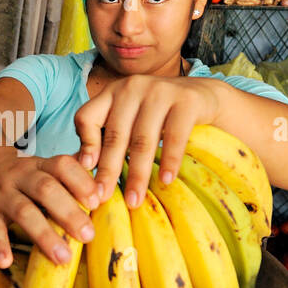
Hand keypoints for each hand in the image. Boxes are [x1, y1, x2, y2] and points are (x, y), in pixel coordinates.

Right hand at [0, 151, 99, 267]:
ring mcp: (2, 194)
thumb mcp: (45, 164)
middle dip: (69, 213)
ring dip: (44, 235)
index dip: (80, 182)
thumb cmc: (24, 172)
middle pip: (46, 189)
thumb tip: (107, 182)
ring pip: (23, 211)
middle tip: (88, 235)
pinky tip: (6, 262)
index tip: (97, 201)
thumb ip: (73, 171)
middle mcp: (21, 176)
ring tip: (62, 257)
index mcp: (40, 164)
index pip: (62, 165)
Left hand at [74, 75, 218, 207]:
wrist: (206, 96)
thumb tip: (81, 170)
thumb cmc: (163, 115)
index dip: (84, 145)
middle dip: (108, 170)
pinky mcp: (186, 100)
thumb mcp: (131, 120)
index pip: (87, 116)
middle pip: (114, 134)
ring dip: (138, 174)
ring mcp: (160, 91)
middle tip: (103, 198)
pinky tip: (165, 181)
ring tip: (134, 200)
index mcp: (113, 93)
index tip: (86, 171)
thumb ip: (109, 138)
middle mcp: (132, 87)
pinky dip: (169, 161)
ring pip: (142, 139)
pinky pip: (174, 136)